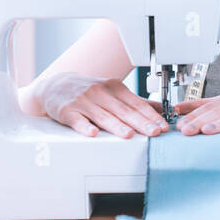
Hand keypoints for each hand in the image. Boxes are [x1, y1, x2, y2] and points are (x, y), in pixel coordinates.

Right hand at [34, 71, 167, 137]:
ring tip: (130, 134)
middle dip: (140, 122)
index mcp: (115, 87)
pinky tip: (93, 133)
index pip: (136, 103)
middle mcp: (100, 92)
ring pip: (103, 116)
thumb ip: (135, 102)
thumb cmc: (89, 91)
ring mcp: (84, 101)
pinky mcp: (68, 110)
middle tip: (154, 132)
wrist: (56, 85)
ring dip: (117, 126)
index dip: (151, 115)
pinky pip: (78, 120)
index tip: (163, 126)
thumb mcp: (113, 91)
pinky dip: (85, 126)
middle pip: (123, 110)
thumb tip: (161, 109)